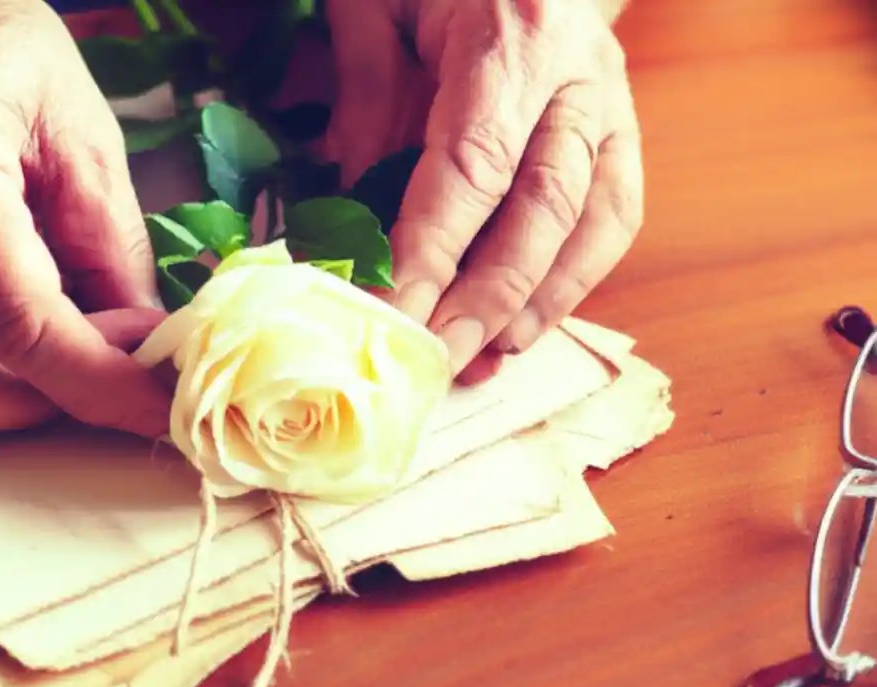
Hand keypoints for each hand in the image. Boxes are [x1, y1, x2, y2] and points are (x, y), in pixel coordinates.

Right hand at [0, 0, 170, 435]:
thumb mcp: (81, 128)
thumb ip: (112, 245)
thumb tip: (141, 344)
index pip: (18, 328)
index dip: (99, 385)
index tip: (161, 410)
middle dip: (35, 405)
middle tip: (108, 363)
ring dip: (10, 392)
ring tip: (74, 333)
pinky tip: (29, 319)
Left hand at [324, 0, 642, 379]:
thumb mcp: (375, 8)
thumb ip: (365, 100)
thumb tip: (354, 215)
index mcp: (512, 34)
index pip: (473, 163)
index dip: (432, 248)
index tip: (390, 309)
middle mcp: (579, 75)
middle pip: (544, 206)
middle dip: (487, 296)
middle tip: (436, 357)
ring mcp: (613, 105)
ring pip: (594, 222)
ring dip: (539, 303)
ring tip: (484, 358)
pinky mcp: (625, 132)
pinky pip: (615, 218)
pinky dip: (574, 280)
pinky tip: (526, 323)